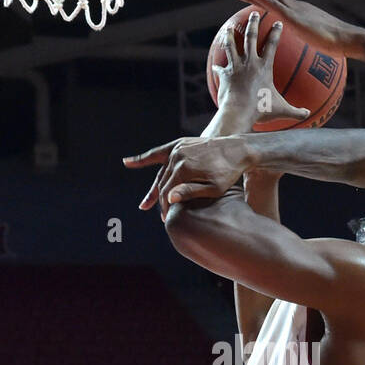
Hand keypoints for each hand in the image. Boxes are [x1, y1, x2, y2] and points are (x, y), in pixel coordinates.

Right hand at [123, 136, 250, 216]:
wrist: (237, 149)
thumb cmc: (228, 172)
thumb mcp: (214, 187)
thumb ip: (192, 192)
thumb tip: (170, 197)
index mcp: (184, 168)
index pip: (168, 192)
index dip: (167, 207)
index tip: (168, 220)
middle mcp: (177, 156)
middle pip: (163, 183)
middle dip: (162, 201)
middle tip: (164, 217)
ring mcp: (177, 149)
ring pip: (161, 172)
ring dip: (156, 188)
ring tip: (145, 205)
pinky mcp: (179, 144)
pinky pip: (158, 153)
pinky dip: (144, 159)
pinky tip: (127, 162)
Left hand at [214, 9, 310, 127]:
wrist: (239, 112)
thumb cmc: (261, 110)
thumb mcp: (281, 110)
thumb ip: (295, 112)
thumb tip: (308, 114)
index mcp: (264, 67)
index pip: (272, 45)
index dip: (276, 32)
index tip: (278, 22)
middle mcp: (250, 62)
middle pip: (250, 37)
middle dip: (253, 23)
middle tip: (254, 13)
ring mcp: (236, 66)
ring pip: (231, 45)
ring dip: (230, 35)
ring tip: (229, 27)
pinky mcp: (225, 75)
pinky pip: (220, 68)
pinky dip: (218, 67)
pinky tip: (214, 66)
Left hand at [227, 0, 359, 57]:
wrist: (345, 39)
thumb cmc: (334, 45)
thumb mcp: (314, 42)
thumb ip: (305, 41)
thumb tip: (301, 49)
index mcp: (295, 12)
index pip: (271, 1)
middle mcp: (292, 5)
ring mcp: (291, 8)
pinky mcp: (292, 15)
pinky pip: (271, 2)